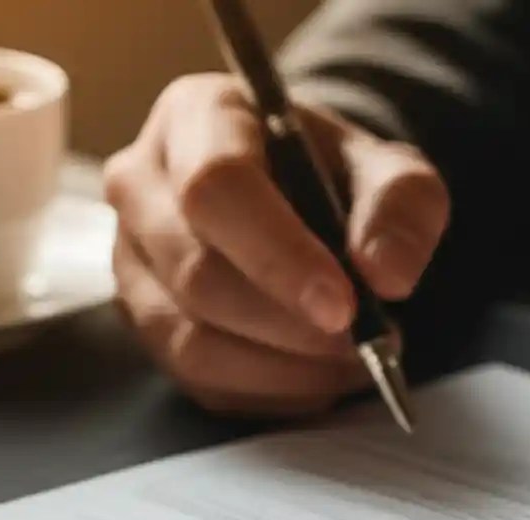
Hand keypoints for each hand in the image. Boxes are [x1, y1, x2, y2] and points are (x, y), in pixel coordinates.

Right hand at [105, 73, 448, 416]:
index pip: (215, 187)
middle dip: (288, 325)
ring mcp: (128, 257)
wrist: (293, 197)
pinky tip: (313, 377)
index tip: (344, 306)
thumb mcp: (387, 170)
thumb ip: (401, 207)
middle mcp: (140, 183)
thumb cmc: (330, 176)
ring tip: (348, 362)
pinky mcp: (137, 319)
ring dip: (281, 368)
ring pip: (188, 338)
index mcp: (196, 117)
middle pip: (196, 273)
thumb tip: (387, 275)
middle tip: (362, 342)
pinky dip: (264, 392)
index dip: (278, 255)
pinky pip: (193, 378)